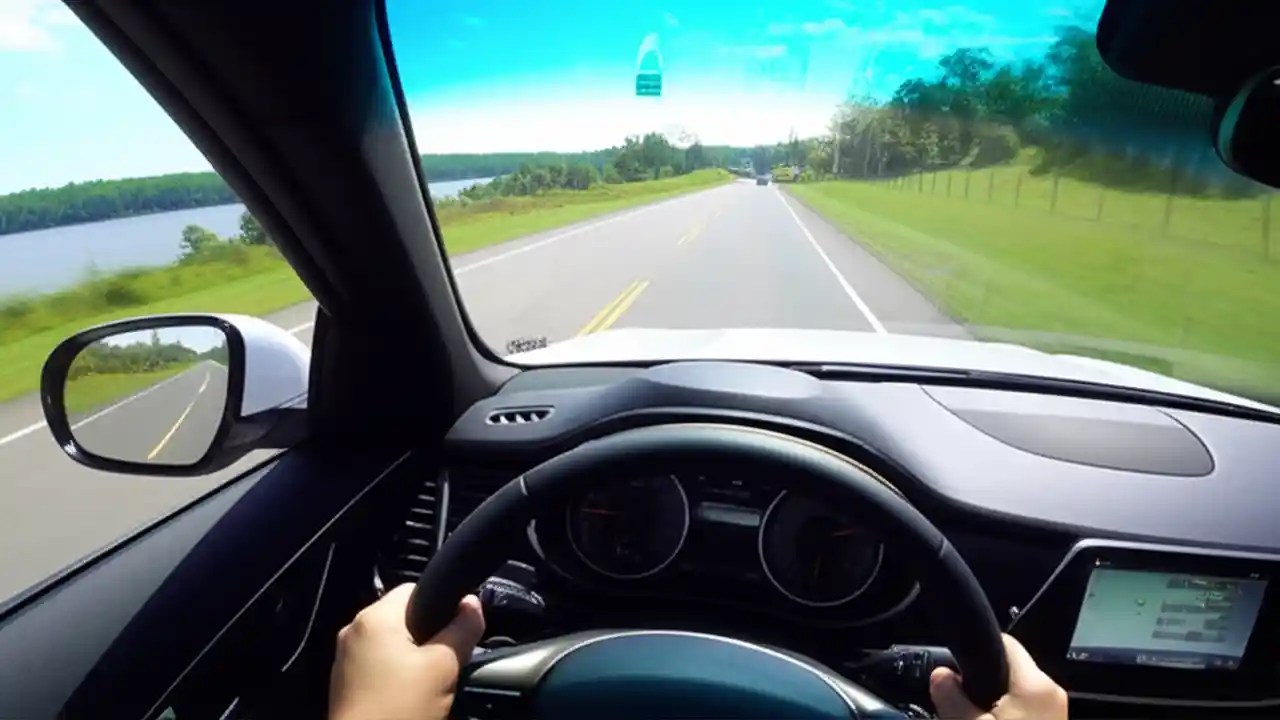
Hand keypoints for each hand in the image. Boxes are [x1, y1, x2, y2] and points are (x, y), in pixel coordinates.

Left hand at [329, 584, 485, 719]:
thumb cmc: (401, 709)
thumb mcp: (443, 667)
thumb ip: (463, 630)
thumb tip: (472, 603)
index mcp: (374, 617)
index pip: (417, 589)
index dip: (445, 604)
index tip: (462, 630)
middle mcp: (354, 631)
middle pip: (405, 618)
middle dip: (432, 636)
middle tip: (450, 661)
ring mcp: (346, 659)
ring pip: (394, 644)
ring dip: (417, 658)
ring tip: (433, 683)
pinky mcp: (346, 684)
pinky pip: (381, 666)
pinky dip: (399, 675)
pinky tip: (411, 697)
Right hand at [929, 634, 1067, 719]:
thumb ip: (952, 699)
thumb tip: (940, 674)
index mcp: (1036, 684)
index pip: (1004, 642)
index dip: (976, 647)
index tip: (954, 664)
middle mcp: (1052, 691)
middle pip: (1008, 668)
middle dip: (981, 679)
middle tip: (958, 701)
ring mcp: (1056, 711)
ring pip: (1014, 691)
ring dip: (991, 700)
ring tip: (971, 716)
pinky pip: (1023, 708)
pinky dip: (1005, 713)